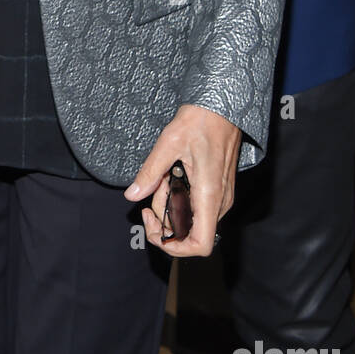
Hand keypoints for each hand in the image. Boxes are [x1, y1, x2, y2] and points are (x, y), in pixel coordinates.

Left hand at [125, 103, 241, 255]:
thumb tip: (132, 194)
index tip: (155, 228)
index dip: (175, 248)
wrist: (221, 106)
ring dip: (170, 204)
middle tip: (152, 190)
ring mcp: (220, 197)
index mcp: (210, 195)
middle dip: (164, 218)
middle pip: (190, 232)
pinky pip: (196, 205)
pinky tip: (171, 175)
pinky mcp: (217, 190)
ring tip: (162, 176)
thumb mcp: (169, 143)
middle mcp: (219, 202)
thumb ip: (150, 172)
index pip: (200, 245)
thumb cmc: (201, 120)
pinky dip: (178, 196)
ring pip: (191, 218)